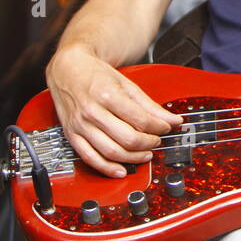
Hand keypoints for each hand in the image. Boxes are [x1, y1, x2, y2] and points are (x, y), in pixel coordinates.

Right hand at [45, 45, 183, 177]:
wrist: (67, 70)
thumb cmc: (95, 75)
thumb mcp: (127, 84)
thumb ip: (150, 105)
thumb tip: (172, 120)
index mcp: (108, 95)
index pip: (141, 120)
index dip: (159, 127)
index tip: (166, 128)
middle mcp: (92, 112)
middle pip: (128, 138)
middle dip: (148, 143)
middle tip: (156, 141)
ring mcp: (80, 126)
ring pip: (111, 152)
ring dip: (133, 158)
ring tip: (145, 154)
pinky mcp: (72, 136)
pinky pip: (90, 158)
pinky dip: (107, 168)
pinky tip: (121, 170)